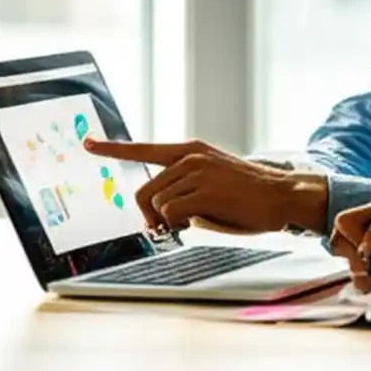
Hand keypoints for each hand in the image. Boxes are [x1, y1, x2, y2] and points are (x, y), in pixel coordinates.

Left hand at [84, 139, 327, 233]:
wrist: (282, 195)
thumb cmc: (249, 195)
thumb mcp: (213, 179)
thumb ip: (184, 186)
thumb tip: (159, 210)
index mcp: (191, 151)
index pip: (144, 149)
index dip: (112, 149)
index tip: (88, 143)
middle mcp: (190, 157)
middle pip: (144, 190)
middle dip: (149, 214)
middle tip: (166, 227)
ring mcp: (197, 172)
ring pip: (157, 204)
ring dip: (170, 220)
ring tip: (197, 220)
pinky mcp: (203, 191)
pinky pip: (171, 213)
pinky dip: (178, 224)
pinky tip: (200, 221)